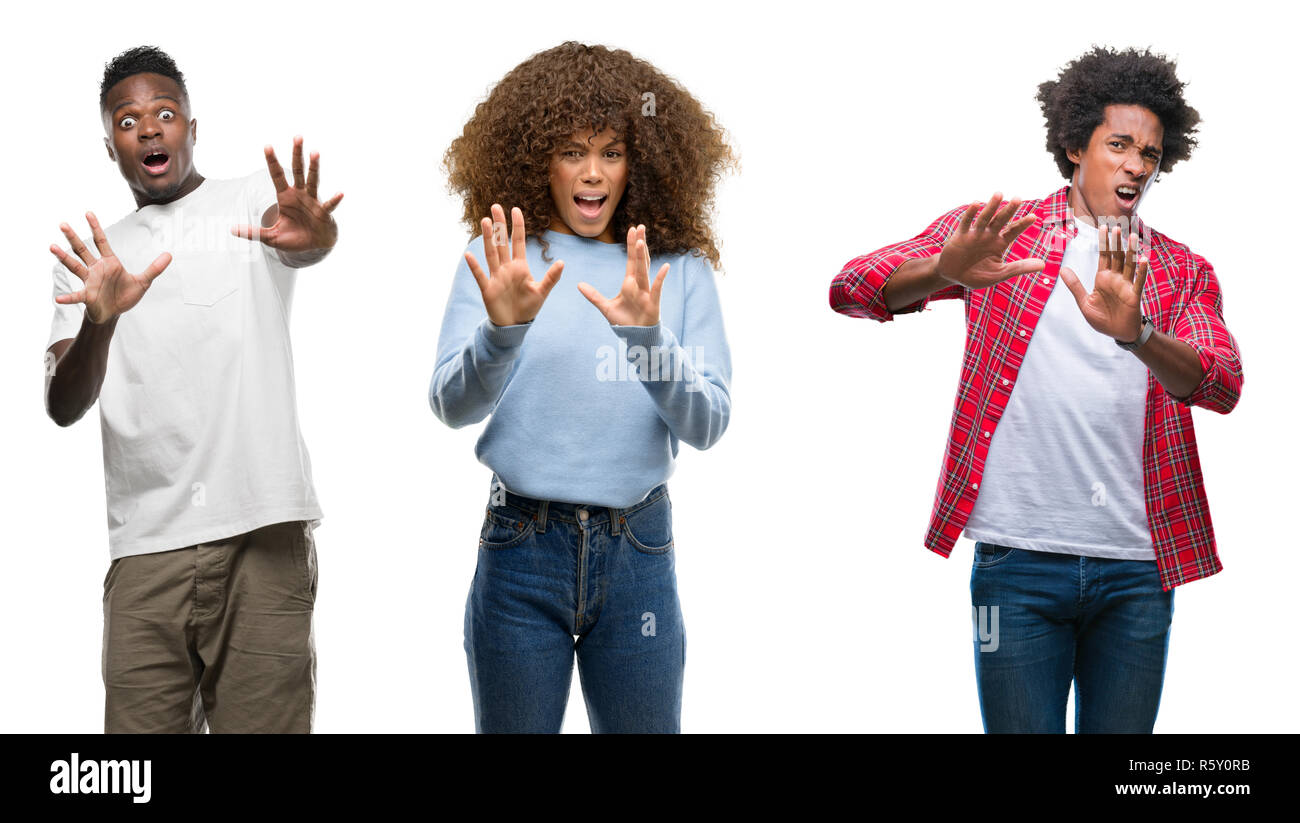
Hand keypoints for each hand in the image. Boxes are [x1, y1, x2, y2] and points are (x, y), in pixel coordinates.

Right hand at [49, 212, 170, 323]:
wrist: (115, 312)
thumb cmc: (125, 295)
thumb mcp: (143, 282)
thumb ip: (154, 269)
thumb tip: (169, 255)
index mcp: (109, 263)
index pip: (101, 241)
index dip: (95, 227)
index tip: (88, 213)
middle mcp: (96, 269)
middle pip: (82, 250)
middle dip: (73, 238)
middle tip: (62, 224)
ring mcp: (89, 281)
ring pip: (74, 266)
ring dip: (63, 257)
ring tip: (52, 246)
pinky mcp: (87, 296)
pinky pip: (76, 296)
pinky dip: (68, 297)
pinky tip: (59, 299)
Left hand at [231, 136, 342, 251]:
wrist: (314, 246)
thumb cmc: (294, 238)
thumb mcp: (271, 237)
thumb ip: (254, 232)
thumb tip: (232, 230)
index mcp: (285, 197)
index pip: (277, 176)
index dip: (272, 162)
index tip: (267, 146)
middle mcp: (299, 194)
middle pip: (297, 170)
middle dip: (296, 154)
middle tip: (297, 137)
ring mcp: (313, 201)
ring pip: (313, 180)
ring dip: (314, 167)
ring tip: (315, 152)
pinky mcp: (324, 213)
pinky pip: (329, 205)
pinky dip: (334, 200)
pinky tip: (340, 193)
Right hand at [465, 204, 562, 325]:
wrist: (514, 325)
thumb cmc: (528, 307)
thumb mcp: (542, 292)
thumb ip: (552, 278)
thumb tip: (563, 262)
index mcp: (520, 266)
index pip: (519, 241)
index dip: (517, 226)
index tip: (516, 209)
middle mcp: (507, 268)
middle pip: (502, 242)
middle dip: (500, 225)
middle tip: (496, 206)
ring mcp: (496, 276)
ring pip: (491, 253)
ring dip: (488, 238)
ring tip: (486, 221)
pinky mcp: (487, 289)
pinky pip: (480, 275)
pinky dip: (475, 266)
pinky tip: (469, 254)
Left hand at [577, 224, 667, 325]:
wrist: (636, 337)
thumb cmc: (625, 322)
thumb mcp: (606, 308)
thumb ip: (593, 296)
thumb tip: (578, 284)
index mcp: (630, 283)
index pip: (630, 260)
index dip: (630, 245)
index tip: (632, 229)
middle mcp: (639, 284)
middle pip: (638, 261)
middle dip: (638, 244)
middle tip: (640, 226)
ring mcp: (647, 293)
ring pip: (644, 272)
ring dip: (643, 257)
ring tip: (642, 242)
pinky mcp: (653, 303)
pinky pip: (657, 289)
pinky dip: (660, 278)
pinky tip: (665, 267)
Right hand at [936, 192, 1044, 287]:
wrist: (953, 276)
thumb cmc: (976, 275)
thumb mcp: (1000, 273)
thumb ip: (1020, 268)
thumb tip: (1043, 265)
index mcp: (999, 243)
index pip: (1013, 230)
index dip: (1022, 224)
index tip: (1033, 216)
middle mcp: (988, 235)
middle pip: (1001, 220)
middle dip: (1009, 210)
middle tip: (1018, 199)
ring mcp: (974, 234)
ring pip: (985, 218)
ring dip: (991, 207)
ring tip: (999, 194)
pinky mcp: (960, 236)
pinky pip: (966, 223)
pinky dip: (971, 214)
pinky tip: (977, 204)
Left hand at [1060, 224, 1147, 341]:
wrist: (1117, 334)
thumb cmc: (1102, 319)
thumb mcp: (1084, 302)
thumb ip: (1074, 286)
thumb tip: (1062, 270)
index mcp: (1103, 278)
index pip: (1103, 256)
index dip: (1103, 242)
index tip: (1103, 227)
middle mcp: (1116, 279)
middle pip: (1117, 256)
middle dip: (1116, 242)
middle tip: (1117, 225)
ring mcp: (1126, 285)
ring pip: (1129, 265)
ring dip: (1131, 251)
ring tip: (1132, 237)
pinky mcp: (1134, 295)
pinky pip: (1138, 281)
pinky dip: (1141, 271)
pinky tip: (1144, 260)